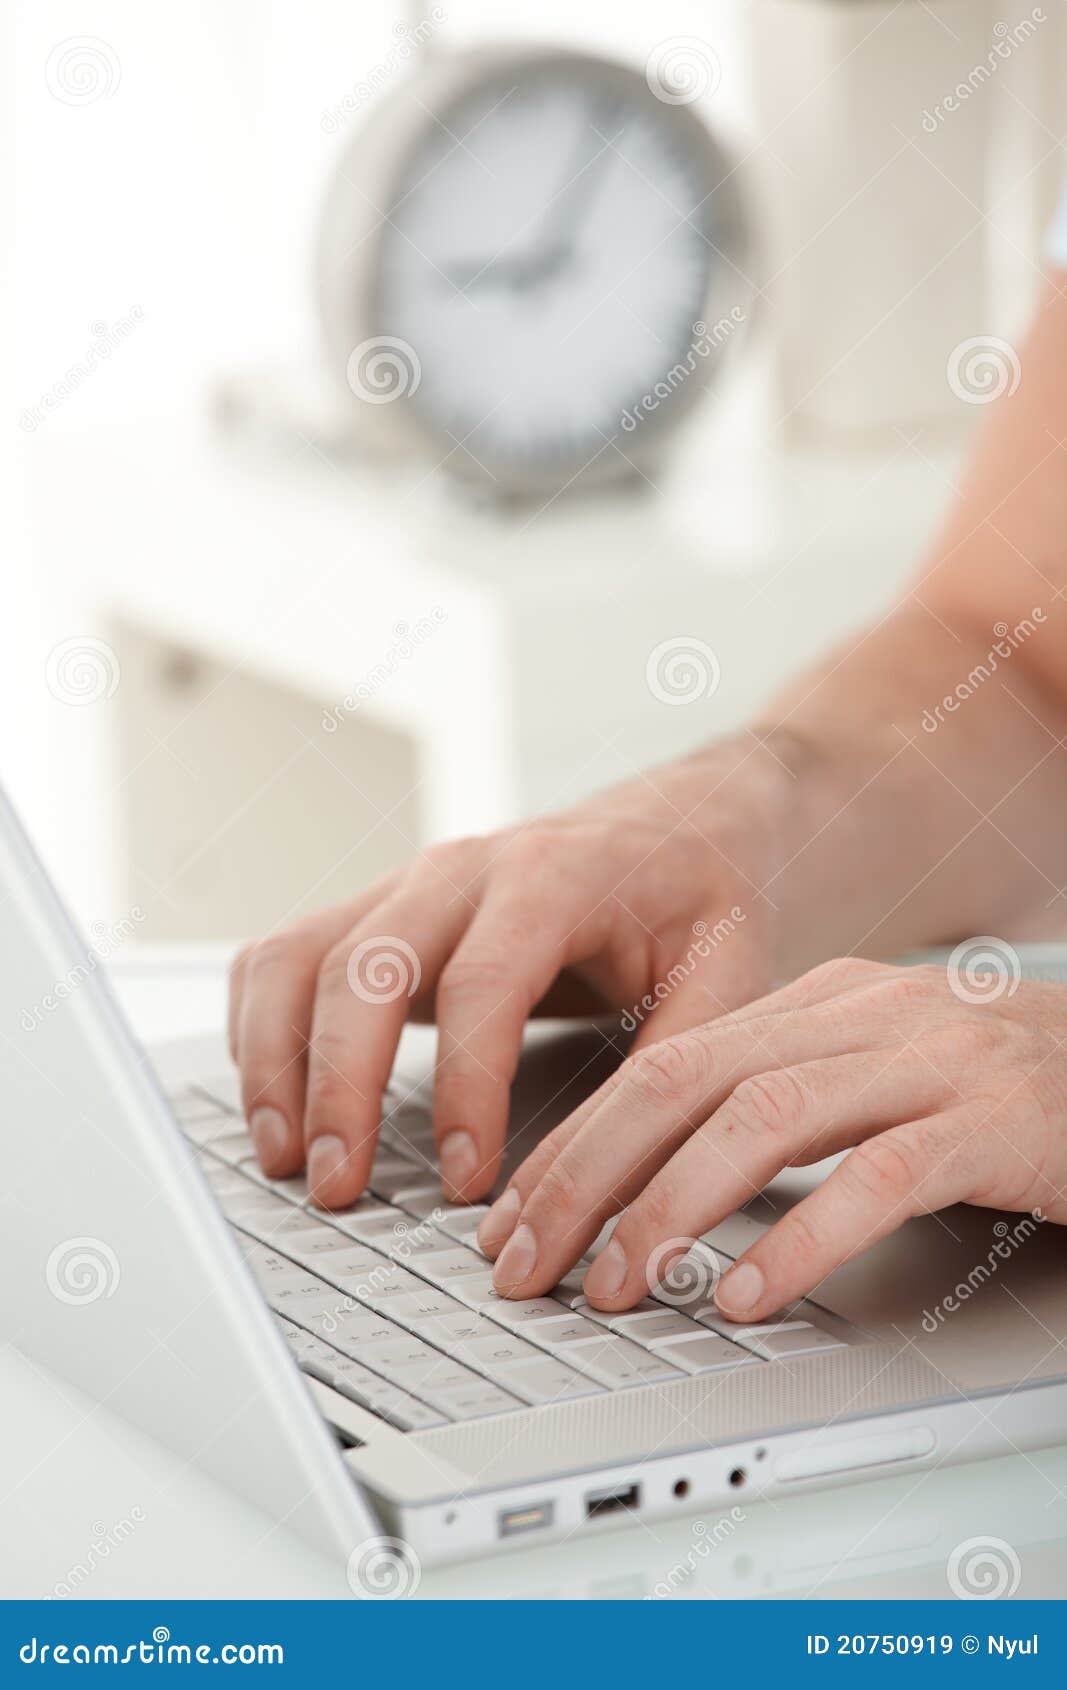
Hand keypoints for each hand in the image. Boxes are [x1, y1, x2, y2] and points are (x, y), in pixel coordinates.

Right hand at [227, 736, 791, 1207]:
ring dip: (278, 1058)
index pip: (483, 980)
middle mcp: (464, 868)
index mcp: (554, 874)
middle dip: (340, 1083)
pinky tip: (274, 1099)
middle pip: (365, 965)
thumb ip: (673, 1071)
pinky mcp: (379, 912)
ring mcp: (410, 885)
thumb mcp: (724, 976)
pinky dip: (262, 1024)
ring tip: (286, 1157)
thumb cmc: (699, 899)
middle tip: (342, 1185)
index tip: (466, 1180)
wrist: (678, 826)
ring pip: (303, 956)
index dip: (465, 1085)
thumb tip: (613, 1184)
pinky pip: (287, 955)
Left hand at [478, 957, 1066, 1320]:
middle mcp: (860, 1016)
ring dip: (670, 1207)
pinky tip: (746, 1293)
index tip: (515, 1216)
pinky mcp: (994, 1120)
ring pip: (762, 1119)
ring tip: (616, 1284)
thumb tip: (662, 1173)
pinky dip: (799, 1239)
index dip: (575, 1143)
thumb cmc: (1003, 1086)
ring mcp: (928, 1060)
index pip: (662, 1065)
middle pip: (684, 1082)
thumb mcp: (878, 1071)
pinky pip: (877, 1178)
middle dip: (587, 1175)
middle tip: (525, 1260)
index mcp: (819, 1003)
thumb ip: (785, 1099)